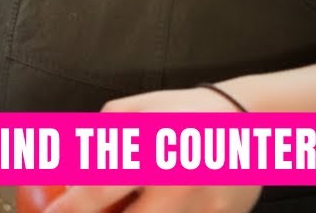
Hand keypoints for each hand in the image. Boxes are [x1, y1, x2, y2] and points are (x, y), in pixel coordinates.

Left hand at [35, 87, 261, 212]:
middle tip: (86, 210)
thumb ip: (97, 140)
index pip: (99, 189)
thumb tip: (68, 173)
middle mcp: (176, 181)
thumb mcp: (131, 112)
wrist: (247, 120)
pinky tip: (159, 201)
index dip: (71, 208)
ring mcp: (202, 207)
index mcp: (149, 148)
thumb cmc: (178, 112)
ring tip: (129, 199)